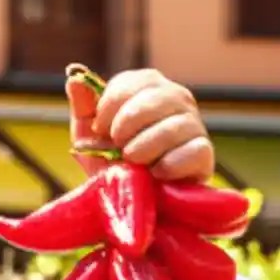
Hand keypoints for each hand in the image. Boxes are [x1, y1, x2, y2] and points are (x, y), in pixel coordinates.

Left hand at [67, 68, 214, 181]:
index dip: (110, 106)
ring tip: (134, 161)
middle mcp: (177, 99)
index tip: (100, 129)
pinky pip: (192, 151)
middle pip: (156, 97)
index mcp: (148, 88)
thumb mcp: (88, 135)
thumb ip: (83, 107)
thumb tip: (74, 77)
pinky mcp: (204, 154)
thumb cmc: (111, 162)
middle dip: (127, 125)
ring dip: (144, 148)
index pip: (132, 81)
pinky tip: (155, 173)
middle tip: (118, 145)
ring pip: (174, 126)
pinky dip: (168, 165)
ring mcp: (194, 125)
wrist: (131, 201)